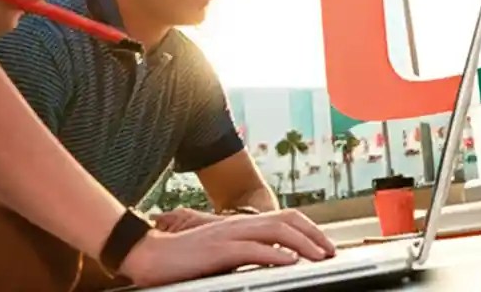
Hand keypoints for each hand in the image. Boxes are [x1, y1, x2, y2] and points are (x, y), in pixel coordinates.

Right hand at [120, 209, 337, 287]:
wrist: (149, 254)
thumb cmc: (184, 259)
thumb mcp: (222, 253)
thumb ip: (246, 253)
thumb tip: (274, 261)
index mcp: (241, 225)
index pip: (284, 218)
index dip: (308, 229)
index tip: (324, 245)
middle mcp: (239, 224)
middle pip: (287, 220)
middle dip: (314, 234)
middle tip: (331, 252)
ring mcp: (230, 234)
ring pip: (276, 231)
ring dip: (302, 243)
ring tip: (318, 257)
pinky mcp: (219, 249)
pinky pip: (253, 249)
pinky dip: (275, 255)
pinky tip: (289, 263)